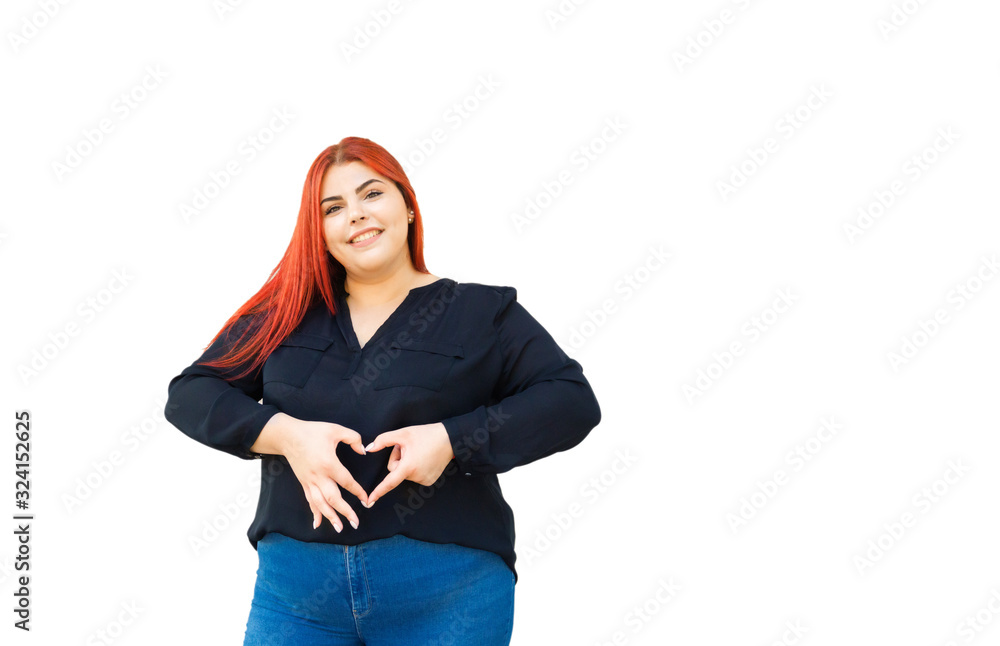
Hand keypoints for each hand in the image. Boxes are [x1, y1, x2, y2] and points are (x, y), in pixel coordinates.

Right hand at [280, 417, 370, 531]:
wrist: (288, 436)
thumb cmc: (313, 431)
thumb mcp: (336, 429)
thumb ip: (354, 438)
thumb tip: (363, 451)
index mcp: (328, 463)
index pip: (346, 481)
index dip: (358, 492)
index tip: (366, 500)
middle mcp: (318, 476)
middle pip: (333, 498)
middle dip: (345, 512)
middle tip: (356, 523)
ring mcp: (309, 481)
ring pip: (320, 504)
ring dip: (330, 517)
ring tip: (340, 528)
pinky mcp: (303, 483)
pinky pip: (309, 501)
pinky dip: (314, 513)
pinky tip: (318, 524)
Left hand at [364, 422, 454, 506]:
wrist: (449, 439)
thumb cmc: (426, 435)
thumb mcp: (403, 433)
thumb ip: (383, 440)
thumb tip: (369, 448)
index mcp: (408, 466)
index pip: (389, 482)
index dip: (378, 492)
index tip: (369, 502)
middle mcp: (416, 477)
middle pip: (396, 471)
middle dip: (398, 459)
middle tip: (408, 447)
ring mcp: (424, 480)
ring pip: (405, 473)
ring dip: (407, 463)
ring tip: (418, 451)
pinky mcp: (429, 481)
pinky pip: (414, 476)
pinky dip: (415, 468)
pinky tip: (424, 458)